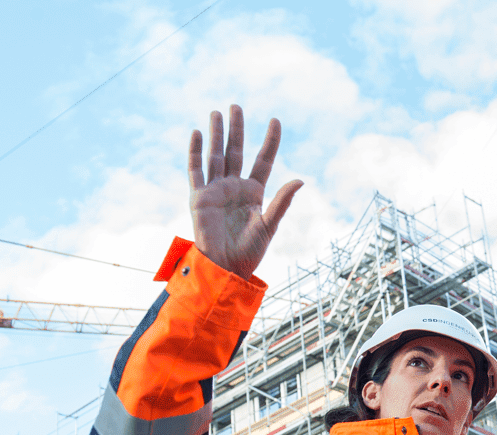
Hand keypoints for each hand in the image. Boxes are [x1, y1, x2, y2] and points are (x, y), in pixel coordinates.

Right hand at [188, 105, 302, 278]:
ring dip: (216, 134)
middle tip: (237, 105)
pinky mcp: (198, 197)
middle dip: (237, 129)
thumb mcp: (269, 225)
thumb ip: (282, 202)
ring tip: (217, 112)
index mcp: (254, 192)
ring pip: (216, 155)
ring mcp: (215, 190)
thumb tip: (301, 179)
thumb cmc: (249, 251)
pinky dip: (195, 152)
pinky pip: (195, 170)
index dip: (269, 141)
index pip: (263, 160)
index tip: (275, 120)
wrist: (225, 268)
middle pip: (236, 151)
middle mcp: (234, 187)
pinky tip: (195, 133)